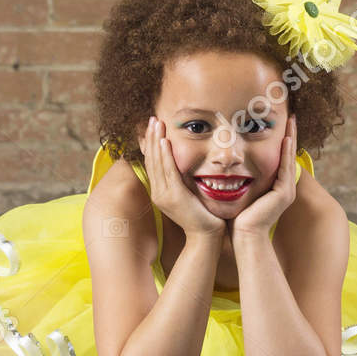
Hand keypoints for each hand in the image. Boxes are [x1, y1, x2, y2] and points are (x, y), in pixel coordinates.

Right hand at [140, 116, 223, 238]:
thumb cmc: (202, 215)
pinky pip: (167, 171)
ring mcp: (164, 195)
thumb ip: (183, 181)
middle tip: (151, 119)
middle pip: (150, 160)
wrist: (206, 236)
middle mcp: (158, 192)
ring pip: (157, 163)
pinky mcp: (174, 196)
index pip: (152, 163)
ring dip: (155, 141)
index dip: (151, 144)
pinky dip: (164, 155)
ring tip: (155, 123)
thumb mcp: (189, 195)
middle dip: (150, 138)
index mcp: (160, 191)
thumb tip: (186, 165)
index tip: (153, 127)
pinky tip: (163, 141)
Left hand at [233, 115, 297, 240]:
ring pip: (289, 158)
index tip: (276, 124)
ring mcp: (287, 190)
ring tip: (291, 121)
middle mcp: (285, 187)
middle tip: (290, 116)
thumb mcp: (239, 193)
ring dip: (291, 138)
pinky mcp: (284, 193)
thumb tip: (226, 169)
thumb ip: (238, 181)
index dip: (279, 141)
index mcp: (275, 187)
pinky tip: (286, 138)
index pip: (279, 159)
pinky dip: (286, 152)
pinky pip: (286, 167)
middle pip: (288, 155)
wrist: (244, 236)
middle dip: (289, 135)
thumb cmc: (237, 219)